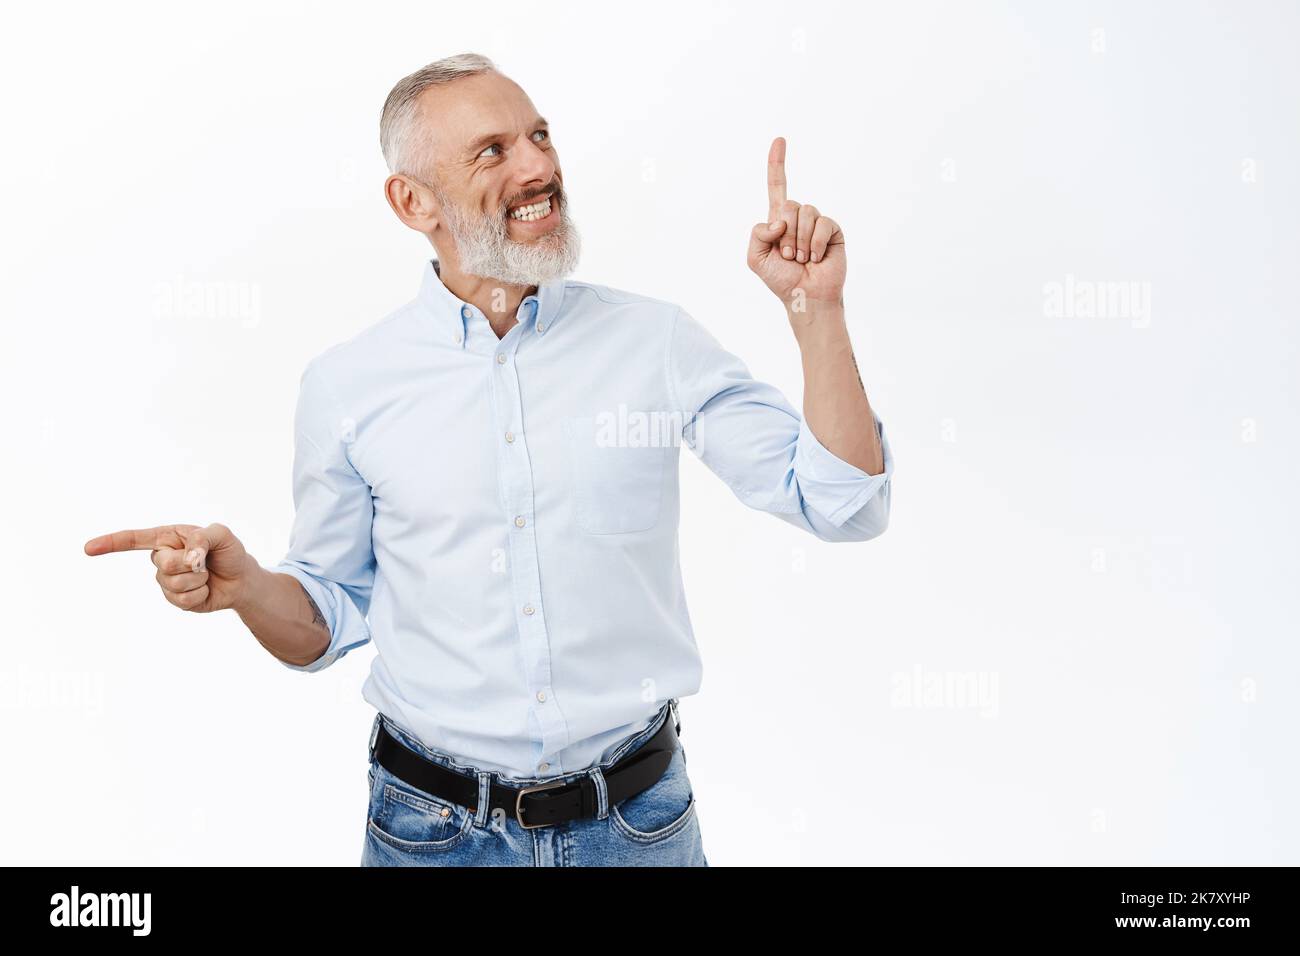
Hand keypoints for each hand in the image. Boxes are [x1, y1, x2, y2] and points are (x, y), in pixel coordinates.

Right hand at [83, 522, 253, 613]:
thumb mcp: (222, 535)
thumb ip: (204, 537)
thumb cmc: (228, 553)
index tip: (89, 548)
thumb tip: (188, 555)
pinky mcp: (175, 599)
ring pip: (173, 583)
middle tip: (204, 562)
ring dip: (198, 580)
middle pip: (163, 563)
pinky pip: (182, 600)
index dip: (111, 543)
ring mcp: (167, 580)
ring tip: (206, 574)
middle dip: (189, 563)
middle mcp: (162, 558)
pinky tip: (205, 589)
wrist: (240, 580)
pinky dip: (200, 594)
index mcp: (168, 537)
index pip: (133, 539)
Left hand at [746, 136, 845, 307]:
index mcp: (778, 221)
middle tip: (789, 256)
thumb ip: (757, 233)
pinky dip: (815, 243)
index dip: (777, 164)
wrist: (805, 297)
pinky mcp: (833, 231)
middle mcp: (798, 218)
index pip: (777, 186)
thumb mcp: (755, 258)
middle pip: (789, 204)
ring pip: (805, 213)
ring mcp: (817, 223)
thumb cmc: (780, 279)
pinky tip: (817, 258)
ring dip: (800, 241)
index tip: (779, 140)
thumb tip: (780, 220)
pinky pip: (823, 224)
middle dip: (785, 234)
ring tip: (803, 260)